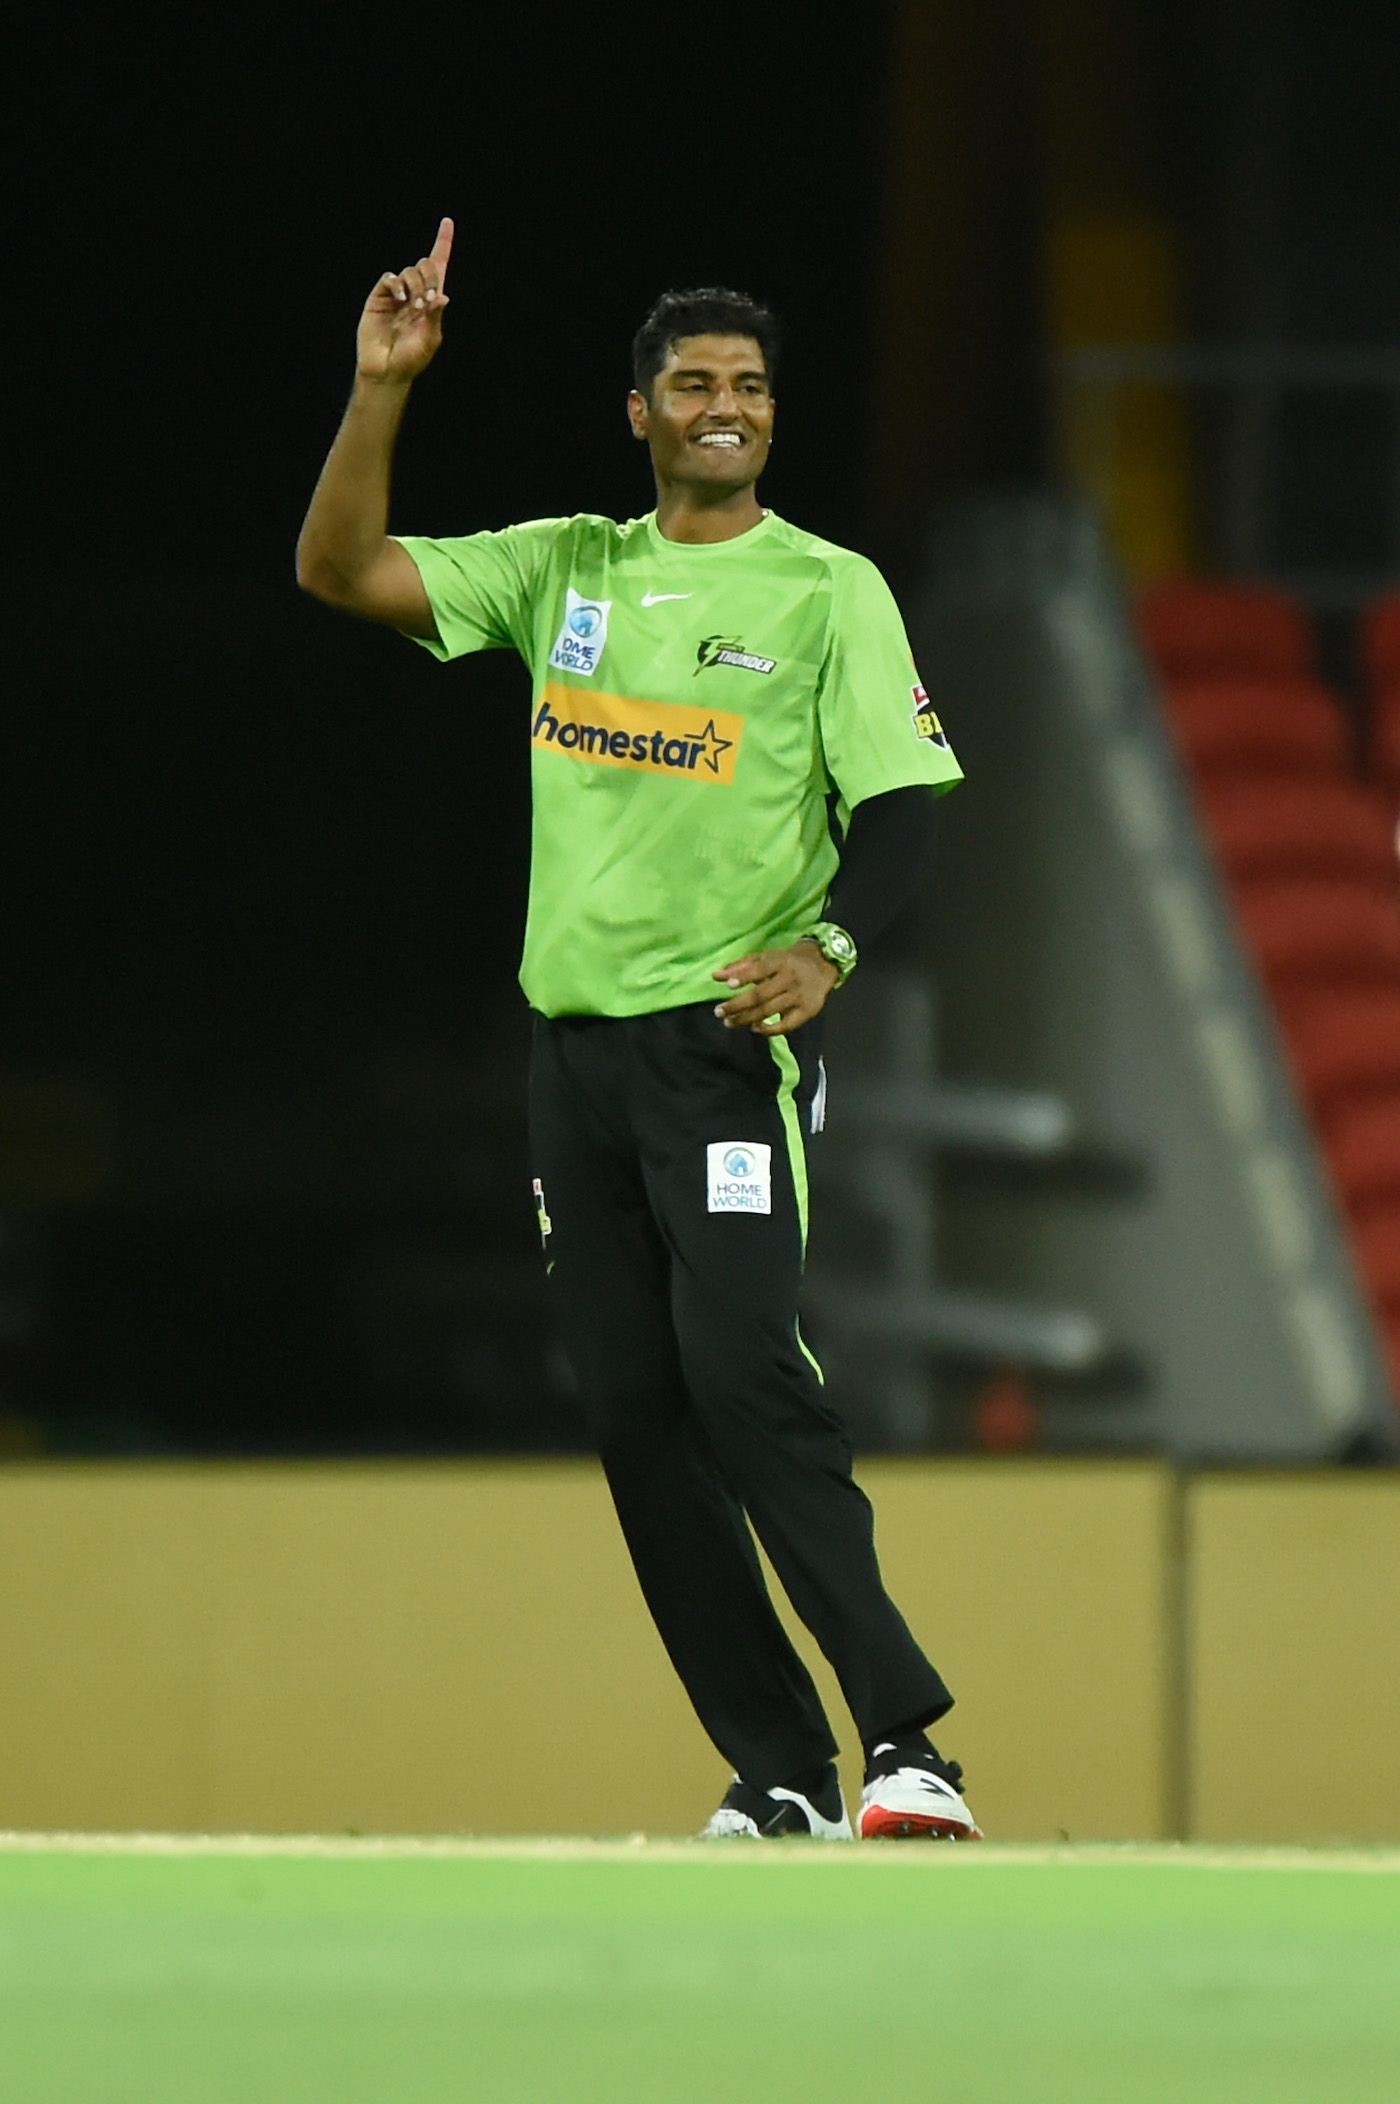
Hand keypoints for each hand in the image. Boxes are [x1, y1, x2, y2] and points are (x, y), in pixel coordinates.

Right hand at [357, 218, 453, 383]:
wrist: (386, 370)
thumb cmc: (411, 359)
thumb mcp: (430, 340)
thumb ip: (435, 317)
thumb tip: (443, 296)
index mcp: (431, 302)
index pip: (439, 267)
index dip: (443, 243)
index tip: (447, 221)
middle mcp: (415, 293)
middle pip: (426, 265)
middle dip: (430, 277)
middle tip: (427, 299)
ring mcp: (396, 294)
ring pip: (409, 271)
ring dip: (415, 284)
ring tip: (412, 306)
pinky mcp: (379, 297)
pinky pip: (390, 278)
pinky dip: (397, 283)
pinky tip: (400, 298)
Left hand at [712, 942, 838, 1036]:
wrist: (822, 965)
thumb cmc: (786, 962)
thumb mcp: (765, 958)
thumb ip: (740, 966)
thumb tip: (715, 976)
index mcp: (780, 961)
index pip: (761, 969)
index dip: (744, 977)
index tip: (728, 985)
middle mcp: (790, 979)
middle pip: (761, 994)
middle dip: (738, 1005)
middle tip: (719, 1012)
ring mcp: (799, 997)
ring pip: (769, 1010)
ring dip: (747, 1018)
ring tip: (729, 1022)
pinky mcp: (807, 1012)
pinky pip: (786, 1025)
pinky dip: (769, 1029)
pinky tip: (754, 1028)